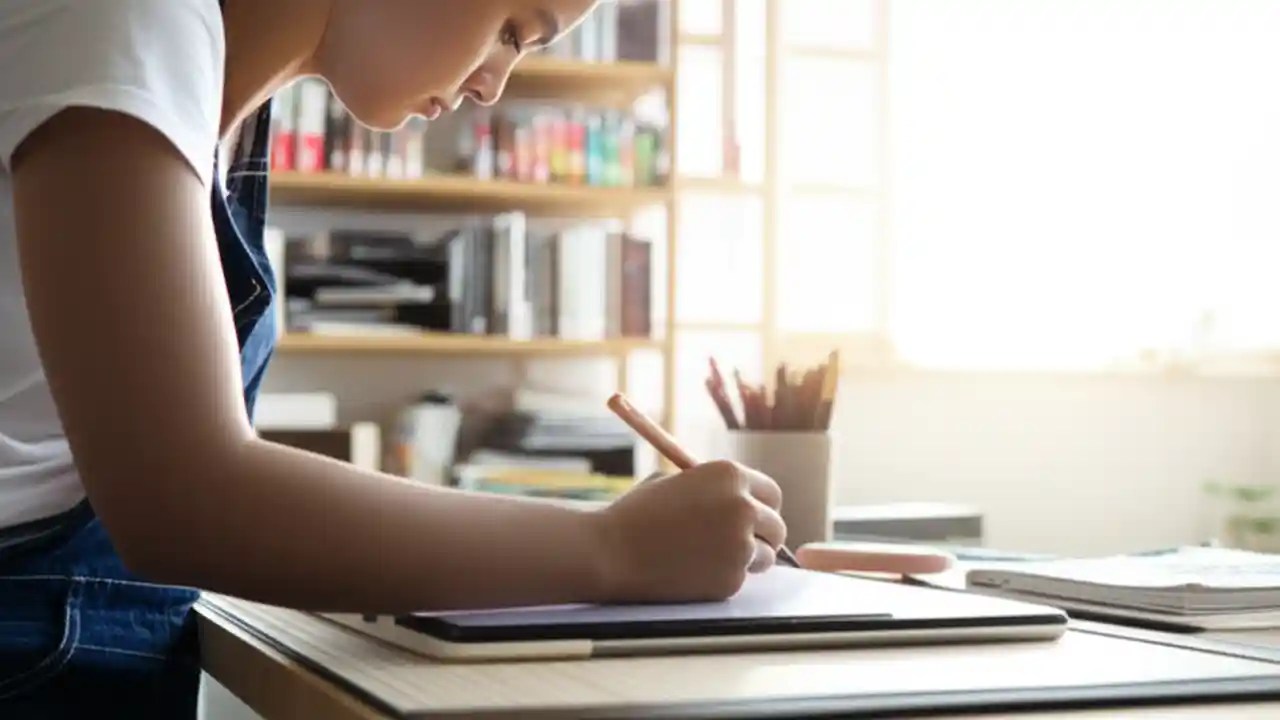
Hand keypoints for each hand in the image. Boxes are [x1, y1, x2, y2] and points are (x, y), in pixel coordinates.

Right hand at [591, 460, 786, 602]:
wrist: (610, 551)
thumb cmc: (636, 514)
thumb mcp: (676, 483)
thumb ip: (712, 489)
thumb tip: (738, 499)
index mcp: (730, 475)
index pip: (771, 493)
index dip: (761, 506)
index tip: (754, 517)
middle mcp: (743, 507)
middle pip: (776, 526)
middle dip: (763, 536)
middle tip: (742, 544)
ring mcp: (740, 545)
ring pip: (765, 556)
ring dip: (747, 559)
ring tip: (708, 558)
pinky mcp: (731, 579)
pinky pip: (739, 579)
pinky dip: (723, 578)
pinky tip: (692, 572)